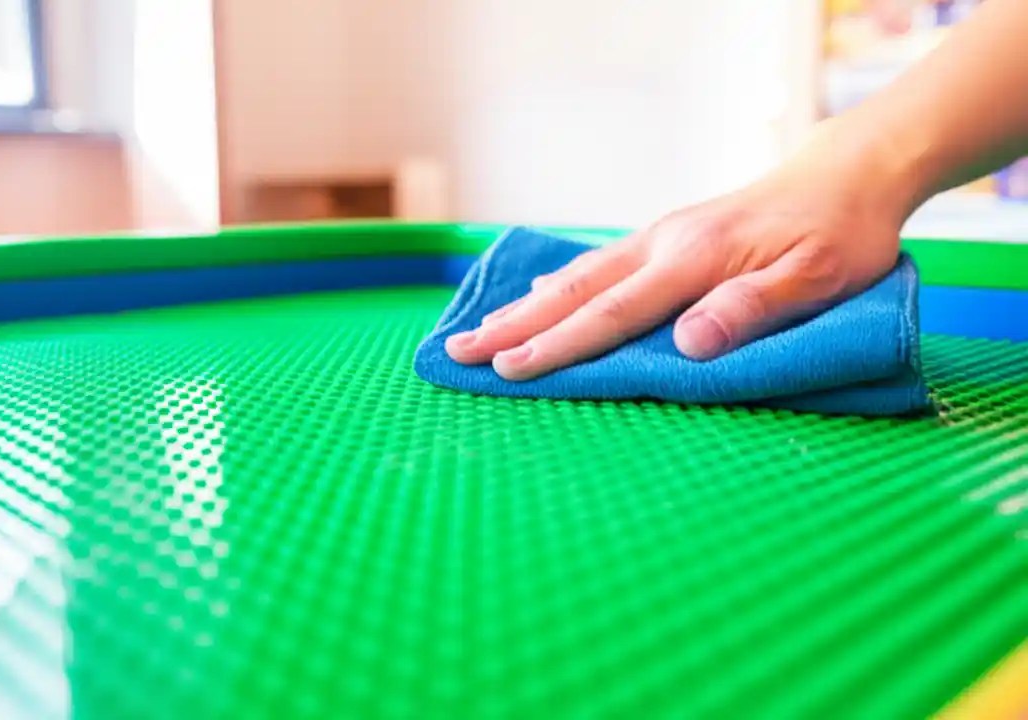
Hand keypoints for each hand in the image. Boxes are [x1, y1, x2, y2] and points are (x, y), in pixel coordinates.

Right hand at [445, 136, 911, 380]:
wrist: (845, 176)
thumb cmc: (839, 236)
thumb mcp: (817, 280)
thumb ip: (751, 310)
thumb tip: (687, 345)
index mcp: (693, 261)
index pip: (613, 314)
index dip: (558, 346)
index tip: (508, 369)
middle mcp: (662, 245)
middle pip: (575, 293)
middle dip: (514, 328)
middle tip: (458, 352)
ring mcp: (659, 238)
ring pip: (578, 277)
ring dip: (526, 309)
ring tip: (479, 332)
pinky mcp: (666, 239)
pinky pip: (597, 266)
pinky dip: (558, 286)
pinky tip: (539, 297)